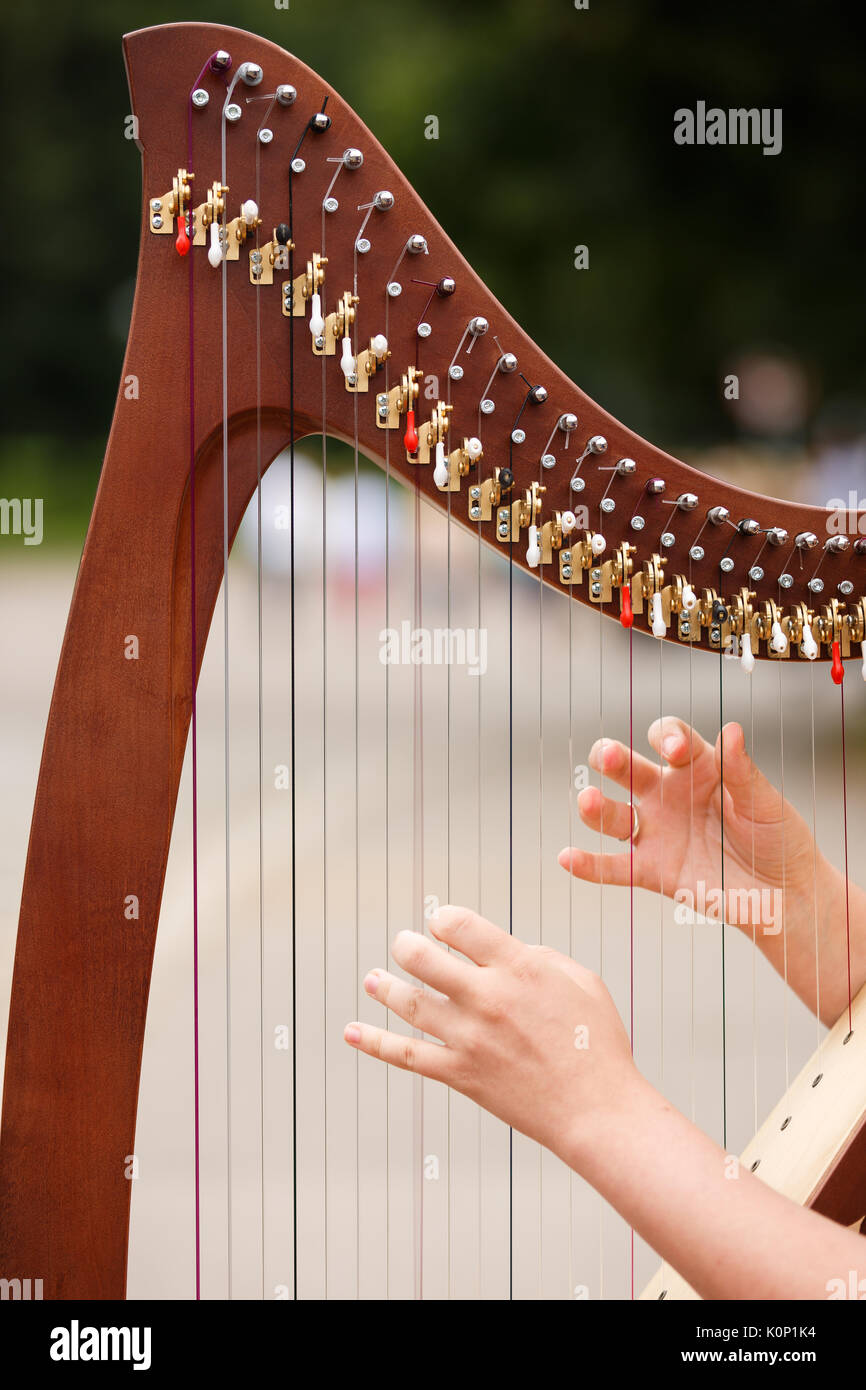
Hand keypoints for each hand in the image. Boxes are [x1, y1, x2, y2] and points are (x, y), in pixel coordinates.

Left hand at [343, 905, 641, 1168]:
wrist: (597, 1110)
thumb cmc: (597, 1043)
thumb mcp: (582, 981)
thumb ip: (540, 957)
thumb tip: (507, 950)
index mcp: (519, 968)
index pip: (459, 925)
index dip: (444, 918)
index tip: (443, 924)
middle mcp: (487, 998)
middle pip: (424, 958)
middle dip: (407, 945)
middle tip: (404, 945)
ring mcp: (470, 1038)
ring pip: (410, 1003)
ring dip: (384, 987)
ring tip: (372, 979)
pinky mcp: (460, 1075)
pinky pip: (408, 1056)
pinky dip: (375, 1043)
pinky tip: (352, 1032)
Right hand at [559, 717, 862, 1021]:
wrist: (785, 895)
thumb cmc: (779, 839)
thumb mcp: (766, 802)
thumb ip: (743, 771)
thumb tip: (732, 729)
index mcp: (697, 768)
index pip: (669, 738)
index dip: (666, 736)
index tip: (674, 748)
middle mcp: (668, 795)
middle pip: (627, 768)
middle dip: (612, 758)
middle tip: (609, 757)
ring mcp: (656, 832)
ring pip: (613, 814)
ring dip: (595, 806)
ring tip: (587, 802)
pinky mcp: (652, 871)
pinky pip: (613, 867)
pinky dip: (588, 865)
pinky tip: (567, 858)